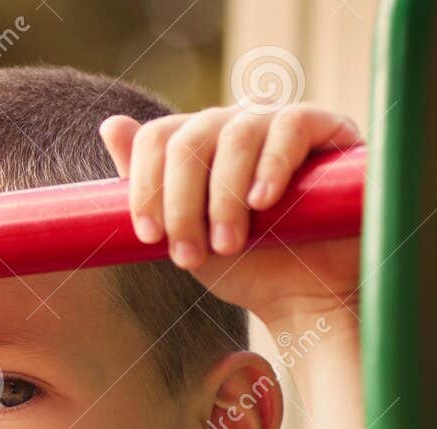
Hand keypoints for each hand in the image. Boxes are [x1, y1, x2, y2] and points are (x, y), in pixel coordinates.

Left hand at [98, 105, 360, 329]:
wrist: (311, 296)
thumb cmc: (249, 267)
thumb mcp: (188, 238)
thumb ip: (151, 189)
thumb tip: (110, 125)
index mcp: (198, 146)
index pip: (156, 138)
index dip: (145, 186)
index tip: (149, 238)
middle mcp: (235, 125)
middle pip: (189, 138)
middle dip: (181, 203)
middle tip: (190, 256)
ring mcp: (279, 123)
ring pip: (236, 134)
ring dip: (223, 196)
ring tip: (229, 244)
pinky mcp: (327, 129)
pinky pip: (291, 126)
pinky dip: (271, 165)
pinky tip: (262, 202)